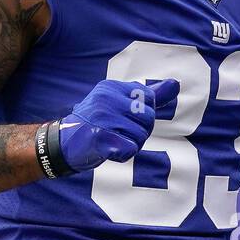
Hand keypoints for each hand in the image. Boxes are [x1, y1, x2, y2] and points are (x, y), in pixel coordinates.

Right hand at [57, 78, 179, 171]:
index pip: (148, 99)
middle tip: (117, 133)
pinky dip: (123, 155)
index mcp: (111, 87)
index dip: (142, 115)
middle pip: (147, 119)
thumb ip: (149, 95)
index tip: (123, 118)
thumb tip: (176, 84)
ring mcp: (102, 117)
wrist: (62, 145)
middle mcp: (106, 99)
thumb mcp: (119, 103)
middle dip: (139, 132)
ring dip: (130, 145)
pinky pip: (130, 149)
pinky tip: (109, 151)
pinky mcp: (99, 138)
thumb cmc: (96, 124)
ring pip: (140, 136)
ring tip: (111, 141)